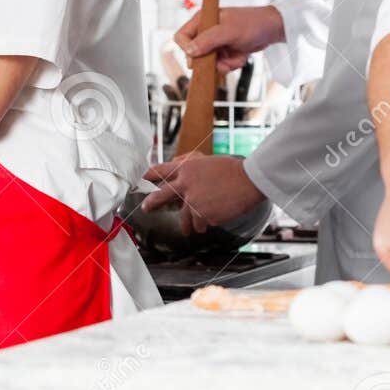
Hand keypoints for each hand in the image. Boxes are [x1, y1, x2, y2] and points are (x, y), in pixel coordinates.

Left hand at [142, 154, 265, 233]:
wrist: (249, 180)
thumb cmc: (231, 169)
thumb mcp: (206, 160)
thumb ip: (188, 162)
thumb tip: (175, 163)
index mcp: (186, 169)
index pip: (159, 171)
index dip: (148, 176)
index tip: (140, 180)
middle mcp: (185, 186)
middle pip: (159, 197)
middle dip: (151, 204)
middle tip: (146, 208)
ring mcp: (193, 202)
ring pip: (184, 218)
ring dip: (188, 225)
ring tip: (190, 230)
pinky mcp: (204, 216)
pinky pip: (202, 223)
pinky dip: (208, 222)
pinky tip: (216, 218)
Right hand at [174, 5, 284, 76]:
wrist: (272, 29)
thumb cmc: (253, 23)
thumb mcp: (229, 31)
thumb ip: (208, 40)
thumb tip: (190, 51)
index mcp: (203, 20)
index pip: (181, 37)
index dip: (186, 49)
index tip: (198, 57)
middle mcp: (206, 31)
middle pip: (194, 54)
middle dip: (211, 61)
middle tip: (225, 57)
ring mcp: (215, 43)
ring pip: (209, 63)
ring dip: (225, 64)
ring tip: (238, 55)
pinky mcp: (224, 51)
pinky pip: (221, 65)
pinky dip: (232, 64)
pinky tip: (242, 56)